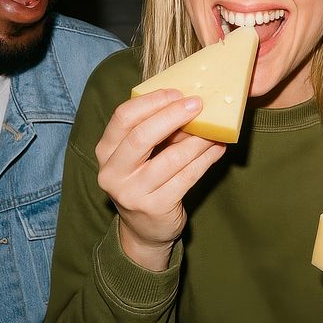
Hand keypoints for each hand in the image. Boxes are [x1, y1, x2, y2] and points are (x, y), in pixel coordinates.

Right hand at [95, 88, 226, 269]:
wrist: (145, 229)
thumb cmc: (145, 180)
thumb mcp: (139, 155)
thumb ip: (155, 130)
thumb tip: (189, 102)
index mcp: (105, 151)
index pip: (123, 118)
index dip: (151, 102)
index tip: (177, 92)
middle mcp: (112, 173)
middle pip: (142, 136)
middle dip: (173, 116)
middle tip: (198, 104)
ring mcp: (132, 193)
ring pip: (171, 158)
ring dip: (198, 139)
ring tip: (215, 128)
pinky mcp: (155, 207)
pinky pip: (187, 176)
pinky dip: (205, 159)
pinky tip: (217, 148)